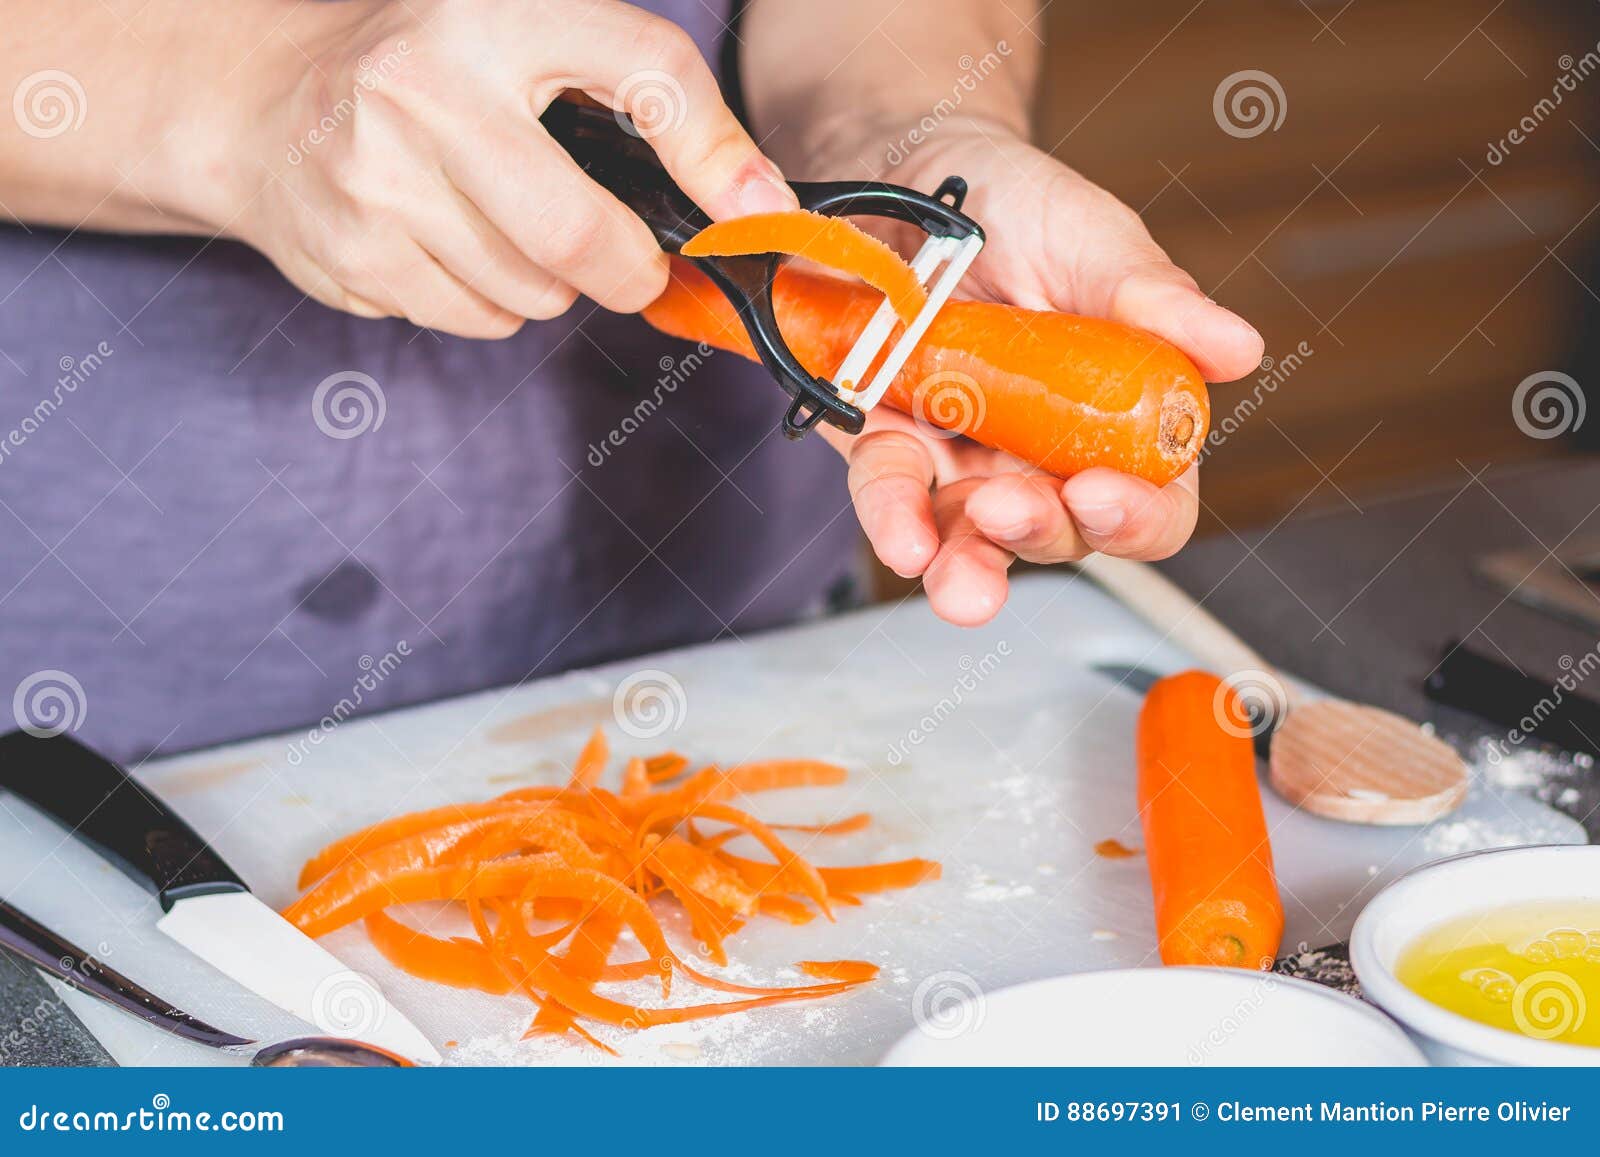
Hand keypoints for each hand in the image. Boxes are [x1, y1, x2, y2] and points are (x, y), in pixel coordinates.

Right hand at [230, 0, 794, 335]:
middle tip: (632, 267)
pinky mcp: (351, 247)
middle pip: (580, 232)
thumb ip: (637, 102)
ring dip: (550, 285)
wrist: (266, 104)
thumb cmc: (430, 75)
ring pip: (532, 290)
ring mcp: (376, 172)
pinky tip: (452, 249)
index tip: (760, 215)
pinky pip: (476, 319)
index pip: (647, 72)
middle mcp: (426, 82)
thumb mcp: (528, 42)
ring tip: (508, 229)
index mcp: (494, 9)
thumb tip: (757, 203)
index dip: (717, 156)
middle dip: (628, 271)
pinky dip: (492, 305)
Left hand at [814, 123, 1264, 625]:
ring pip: (967, 540)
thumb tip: (1239, 346)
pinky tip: (898, 531)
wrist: (909, 174)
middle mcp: (1044, 458)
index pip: (1154, 502)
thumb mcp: (1090, 237)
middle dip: (1034, 534)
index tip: (1101, 494)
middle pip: (1057, 535)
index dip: (1137, 516)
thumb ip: (1152, 297)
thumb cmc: (1018, 205)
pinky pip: (889, 495)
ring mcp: (962, 460)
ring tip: (935, 563)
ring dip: (957, 563)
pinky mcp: (887, 447)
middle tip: (1007, 508)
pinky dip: (891, 513)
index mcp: (1120, 420)